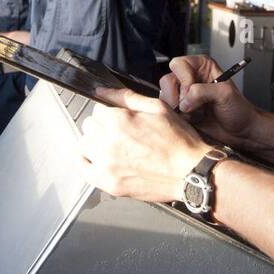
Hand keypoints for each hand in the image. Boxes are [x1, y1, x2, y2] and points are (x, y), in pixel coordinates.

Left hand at [78, 90, 212, 202]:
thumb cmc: (178, 140)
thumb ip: (126, 97)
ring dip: (94, 143)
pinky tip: (97, 159)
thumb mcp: (157, 108)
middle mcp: (108, 142)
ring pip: (83, 144)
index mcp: (119, 121)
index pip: (97, 109)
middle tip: (119, 132)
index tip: (119, 119)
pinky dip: (85, 161)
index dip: (110, 112)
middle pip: (89, 126)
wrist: (190, 173)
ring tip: (112, 146)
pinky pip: (82, 168)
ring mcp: (107, 165)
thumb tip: (102, 91)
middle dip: (102, 126)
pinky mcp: (109, 183)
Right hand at [160, 55, 262, 149]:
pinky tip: (194, 119)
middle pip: (168, 80)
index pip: (179, 64)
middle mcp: (190, 78)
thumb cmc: (238, 110)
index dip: (184, 79)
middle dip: (178, 96)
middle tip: (191, 106)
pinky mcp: (181, 111)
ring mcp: (184, 95)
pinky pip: (168, 111)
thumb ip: (202, 91)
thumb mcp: (225, 94)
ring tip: (197, 113)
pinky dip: (178, 117)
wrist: (241, 131)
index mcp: (202, 66)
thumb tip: (184, 100)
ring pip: (165, 96)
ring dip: (179, 108)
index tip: (192, 92)